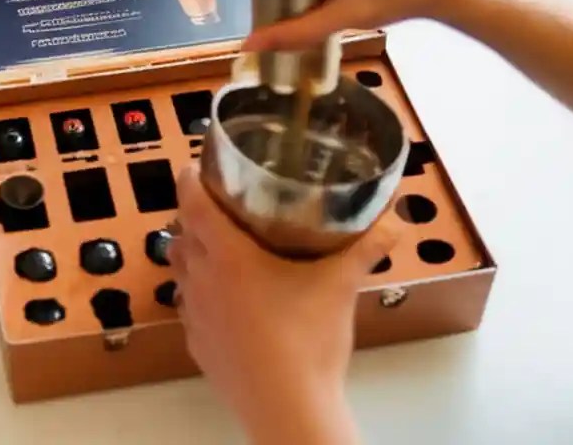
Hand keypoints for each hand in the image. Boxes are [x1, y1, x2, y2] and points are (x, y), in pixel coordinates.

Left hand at [167, 164, 399, 444]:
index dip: (188, 179)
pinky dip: (200, 294)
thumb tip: (392, 222)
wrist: (287, 407)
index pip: (192, 203)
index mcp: (227, 256)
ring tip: (221, 251)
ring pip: (180, 271)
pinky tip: (227, 301)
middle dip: (193, 217)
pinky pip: (189, 307)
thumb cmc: (307, 341)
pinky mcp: (196, 344)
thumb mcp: (340, 287)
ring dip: (193, 256)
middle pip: (180, 234)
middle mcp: (200, 279)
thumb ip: (365, 248)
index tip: (193, 166)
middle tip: (219, 207)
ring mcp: (194, 314)